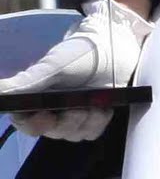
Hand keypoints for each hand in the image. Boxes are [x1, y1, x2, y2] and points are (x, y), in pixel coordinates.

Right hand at [1, 0, 153, 141]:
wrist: (118, 45)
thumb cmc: (83, 52)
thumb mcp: (53, 67)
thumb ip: (22, 84)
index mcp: (35, 95)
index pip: (23, 120)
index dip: (31, 123)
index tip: (45, 115)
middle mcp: (51, 108)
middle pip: (49, 130)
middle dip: (64, 121)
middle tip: (76, 107)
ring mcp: (72, 114)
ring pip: (70, 133)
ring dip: (83, 120)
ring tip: (93, 103)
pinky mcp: (92, 118)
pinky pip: (90, 132)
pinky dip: (97, 121)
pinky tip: (102, 107)